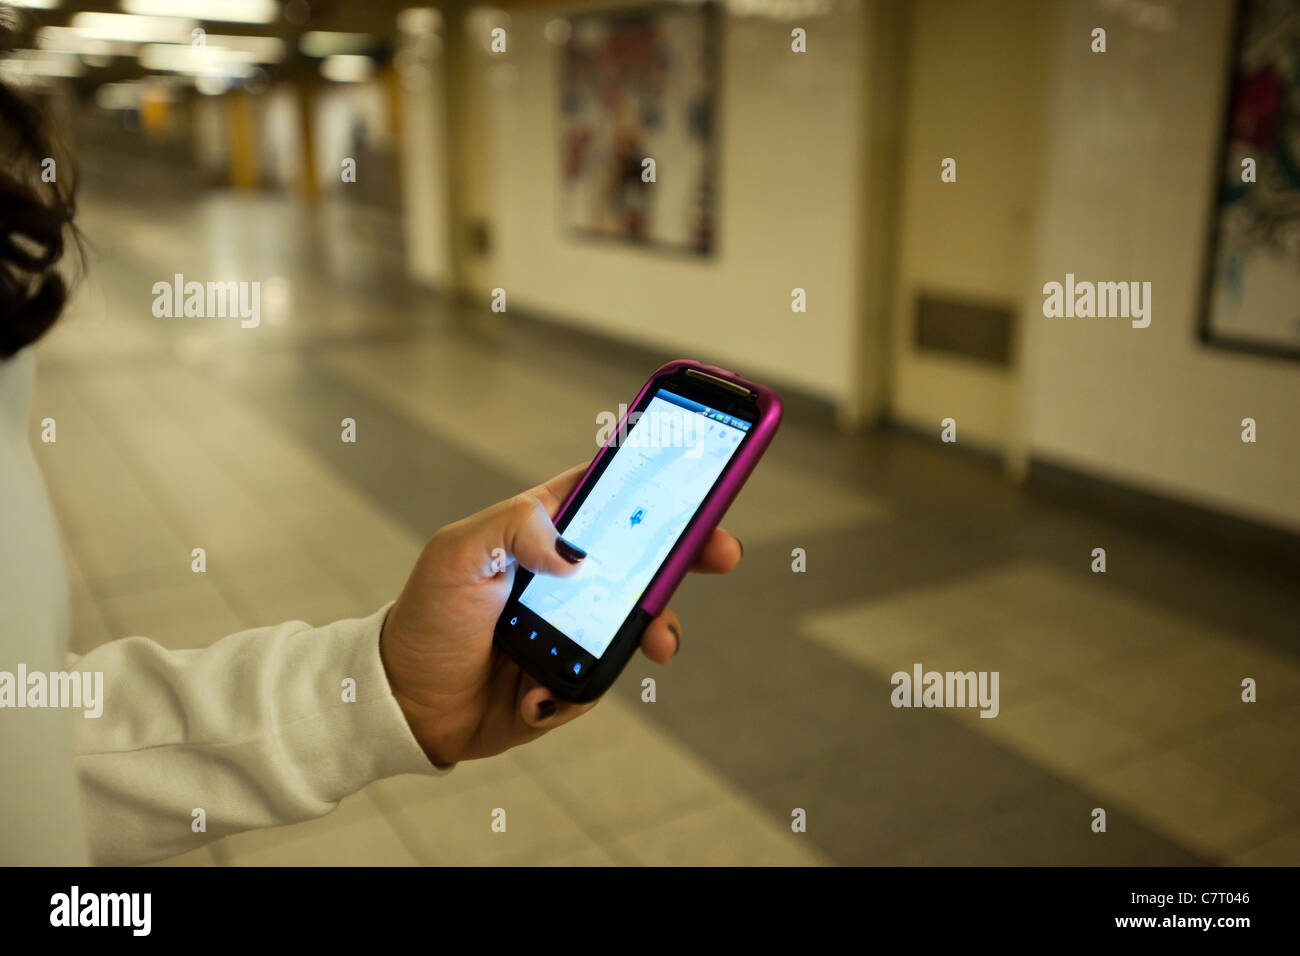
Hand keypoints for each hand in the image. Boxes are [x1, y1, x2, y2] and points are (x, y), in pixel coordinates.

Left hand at [378, 461, 742, 765]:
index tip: (701, 477)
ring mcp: (575, 624)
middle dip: (689, 551)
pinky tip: (542, 693)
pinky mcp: (574, 674)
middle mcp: (566, 574)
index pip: (610, 494)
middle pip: (645, 553)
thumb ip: (514, 527)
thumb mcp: (457, 553)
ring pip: (641, 617)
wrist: (406, 706)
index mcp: (542, 530)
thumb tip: (576, 553)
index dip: (656, 483)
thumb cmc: (426, 618)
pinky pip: (605, 675)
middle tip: (722, 554)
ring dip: (655, 627)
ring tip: (657, 645)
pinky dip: (584, 685)